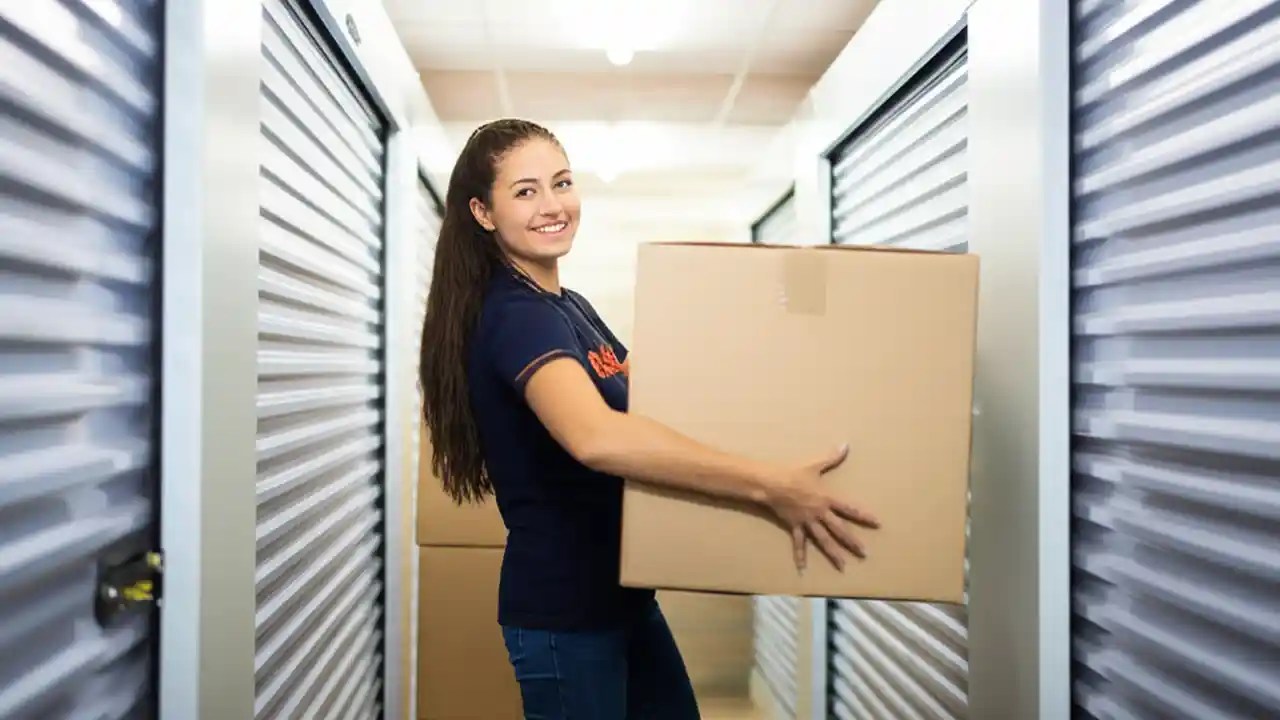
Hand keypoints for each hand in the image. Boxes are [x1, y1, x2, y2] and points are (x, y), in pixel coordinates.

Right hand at [764, 443, 879, 571]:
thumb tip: (846, 444)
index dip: (864, 516)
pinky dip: (800, 556)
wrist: (773, 484)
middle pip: (839, 530)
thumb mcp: (814, 465)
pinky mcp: (795, 526)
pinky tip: (803, 569)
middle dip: (852, 542)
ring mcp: (807, 522)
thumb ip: (832, 457)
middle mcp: (820, 513)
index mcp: (827, 499)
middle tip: (864, 554)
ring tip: (843, 566)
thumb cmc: (794, 473)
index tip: (877, 524)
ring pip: (823, 540)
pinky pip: (799, 543)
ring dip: (833, 553)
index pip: (850, 509)